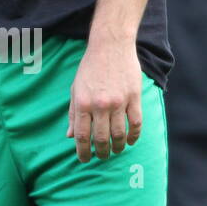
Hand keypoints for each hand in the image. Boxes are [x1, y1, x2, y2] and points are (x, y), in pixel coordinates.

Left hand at [67, 38, 141, 162]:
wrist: (110, 46)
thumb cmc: (90, 68)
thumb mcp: (75, 89)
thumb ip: (73, 113)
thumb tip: (70, 136)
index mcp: (83, 103)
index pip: (82, 136)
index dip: (82, 152)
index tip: (84, 159)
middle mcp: (100, 105)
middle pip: (101, 138)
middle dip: (101, 152)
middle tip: (102, 156)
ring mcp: (118, 102)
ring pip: (119, 134)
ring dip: (118, 146)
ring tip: (116, 150)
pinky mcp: (134, 97)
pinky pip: (136, 123)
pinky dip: (134, 136)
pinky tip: (130, 141)